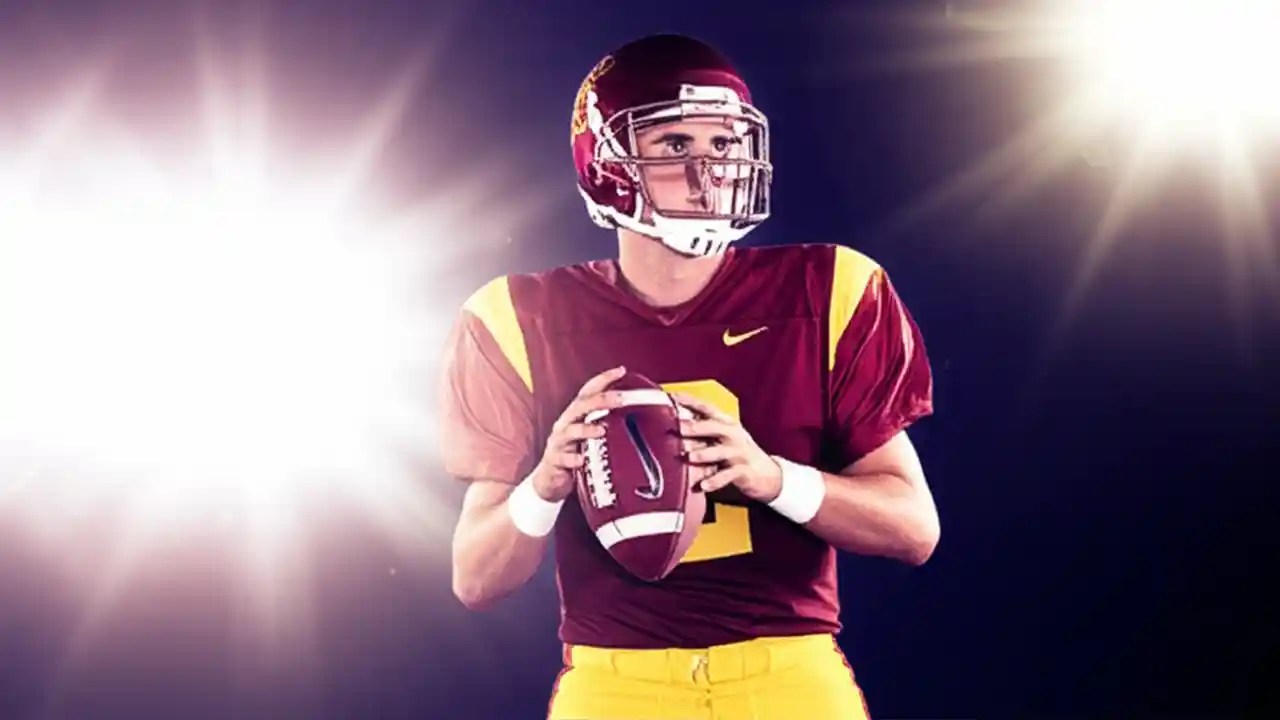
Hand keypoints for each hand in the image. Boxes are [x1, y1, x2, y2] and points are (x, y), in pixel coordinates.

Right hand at [530, 366, 627, 501]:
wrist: (550, 480)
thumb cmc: (576, 454)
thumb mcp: (590, 437)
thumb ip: (607, 426)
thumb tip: (639, 419)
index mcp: (576, 415)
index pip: (589, 391)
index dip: (603, 379)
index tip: (621, 370)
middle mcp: (566, 423)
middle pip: (581, 406)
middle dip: (601, 400)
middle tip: (622, 398)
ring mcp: (559, 441)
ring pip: (571, 430)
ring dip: (586, 429)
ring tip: (602, 430)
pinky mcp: (555, 460)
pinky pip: (564, 458)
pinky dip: (574, 459)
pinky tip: (582, 460)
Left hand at [672, 392, 782, 502]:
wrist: (767, 474)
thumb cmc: (738, 454)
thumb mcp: (724, 438)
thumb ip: (704, 431)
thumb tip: (676, 423)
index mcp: (727, 423)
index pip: (707, 408)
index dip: (691, 401)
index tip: (674, 396)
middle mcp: (733, 435)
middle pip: (714, 427)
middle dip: (696, 427)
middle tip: (679, 428)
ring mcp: (739, 453)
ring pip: (720, 451)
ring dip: (704, 453)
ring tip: (690, 456)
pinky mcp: (743, 471)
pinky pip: (727, 476)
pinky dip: (715, 481)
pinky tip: (703, 486)